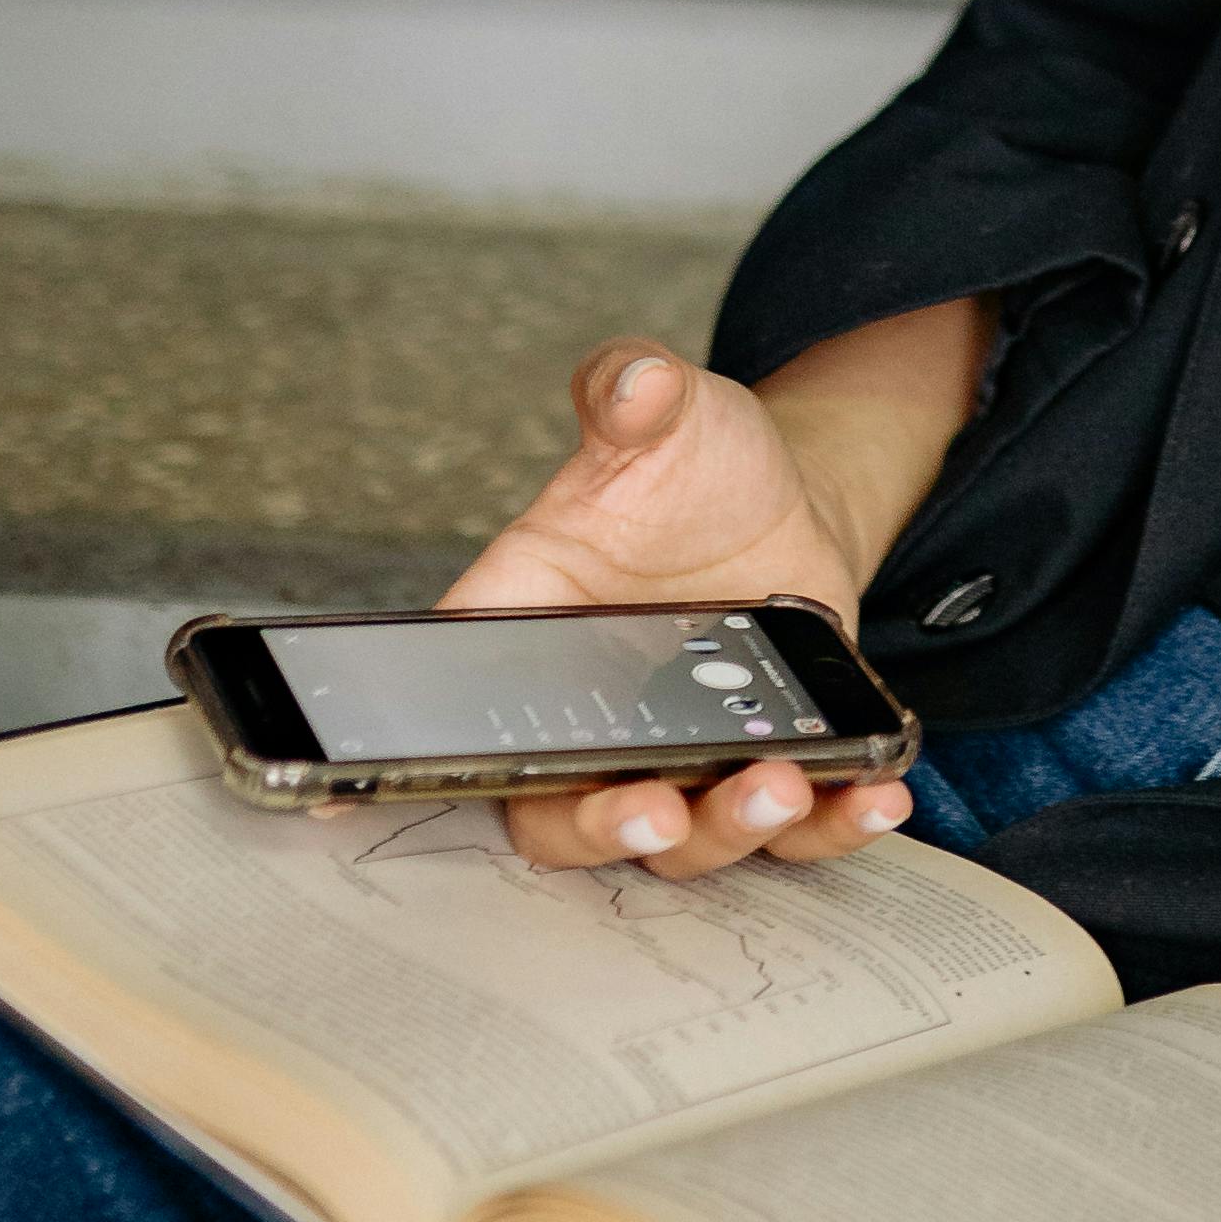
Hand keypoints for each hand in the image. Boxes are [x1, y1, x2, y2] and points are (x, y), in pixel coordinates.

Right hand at [443, 302, 981, 876]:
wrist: (783, 501)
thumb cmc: (695, 465)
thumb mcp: (672, 413)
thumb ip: (636, 393)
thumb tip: (633, 382)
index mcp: (525, 632)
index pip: (443, 708)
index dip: (393, 762)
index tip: (345, 806)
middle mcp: (586, 718)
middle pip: (556, 812)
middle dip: (602, 827)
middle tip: (653, 809)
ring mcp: (674, 757)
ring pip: (676, 840)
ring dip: (725, 831)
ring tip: (781, 786)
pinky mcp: (757, 770)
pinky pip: (790, 832)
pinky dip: (831, 829)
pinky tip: (876, 801)